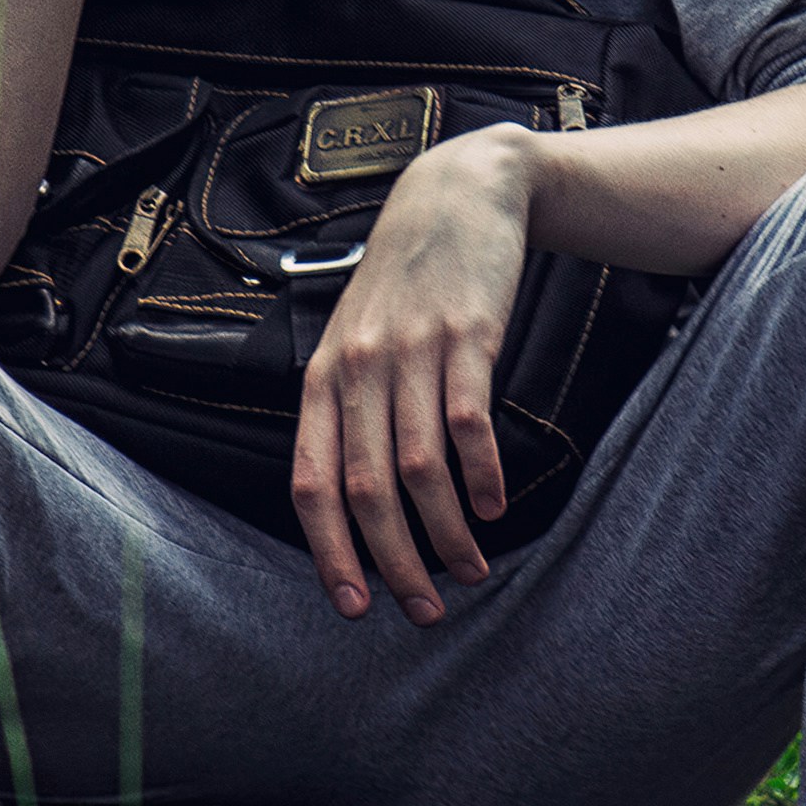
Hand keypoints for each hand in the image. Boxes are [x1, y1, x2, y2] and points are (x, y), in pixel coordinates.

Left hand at [292, 124, 540, 624]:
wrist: (458, 194)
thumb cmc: (405, 283)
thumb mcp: (356, 339)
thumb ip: (348, 411)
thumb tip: (352, 506)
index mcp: (323, 379)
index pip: (311, 483)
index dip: (328, 551)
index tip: (353, 606)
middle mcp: (358, 368)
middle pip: (365, 489)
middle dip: (393, 562)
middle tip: (423, 610)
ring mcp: (412, 351)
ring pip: (419, 468)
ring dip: (446, 533)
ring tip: (470, 569)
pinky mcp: (467, 336)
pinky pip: (469, 423)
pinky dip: (482, 476)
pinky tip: (494, 506)